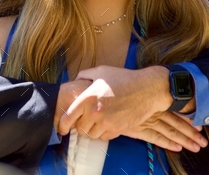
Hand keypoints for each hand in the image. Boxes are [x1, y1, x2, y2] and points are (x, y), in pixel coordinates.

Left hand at [57, 65, 206, 151]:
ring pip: (91, 135)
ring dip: (92, 129)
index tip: (61, 128)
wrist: (147, 89)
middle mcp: (95, 112)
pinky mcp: (118, 129)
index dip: (62, 125)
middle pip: (79, 129)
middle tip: (84, 119)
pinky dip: (103, 132)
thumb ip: (84, 75)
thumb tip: (75, 81)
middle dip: (80, 125)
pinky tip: (107, 122)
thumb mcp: (101, 71)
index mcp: (87, 98)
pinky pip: (104, 137)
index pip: (67, 117)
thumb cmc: (124, 78)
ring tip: (97, 120)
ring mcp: (107, 122)